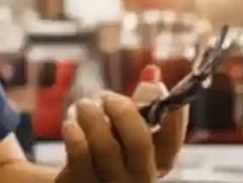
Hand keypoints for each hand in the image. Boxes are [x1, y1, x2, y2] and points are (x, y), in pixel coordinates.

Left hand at [56, 66, 187, 182]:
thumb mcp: (128, 126)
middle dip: (124, 111)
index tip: (158, 87)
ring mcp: (111, 182)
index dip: (170, 112)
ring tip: (83, 105)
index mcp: (158, 161)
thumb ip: (142, 102)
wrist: (78, 178)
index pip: (172, 139)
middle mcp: (139, 176)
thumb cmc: (109, 146)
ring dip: (93, 117)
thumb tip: (152, 72)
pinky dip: (75, 135)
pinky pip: (80, 157)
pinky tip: (70, 124)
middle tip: (107, 96)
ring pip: (106, 147)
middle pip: (139, 143)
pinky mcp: (81, 182)